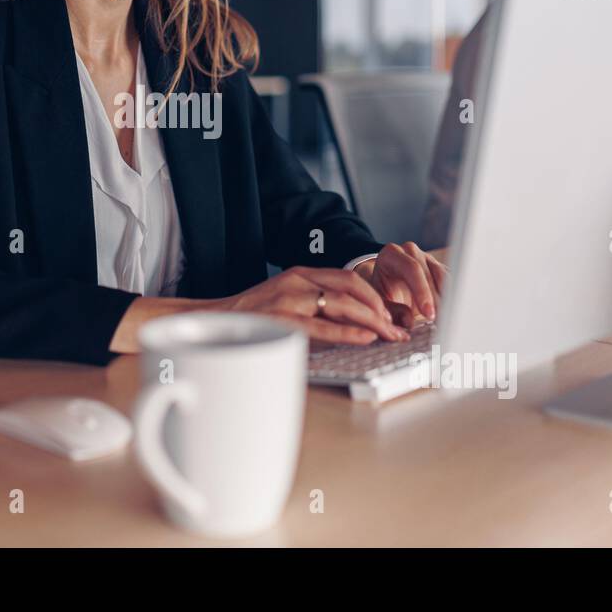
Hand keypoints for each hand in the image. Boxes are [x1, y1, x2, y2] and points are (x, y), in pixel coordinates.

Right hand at [220, 266, 410, 344]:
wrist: (213, 319)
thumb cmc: (252, 315)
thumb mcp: (287, 300)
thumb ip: (316, 306)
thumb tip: (355, 324)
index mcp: (301, 274)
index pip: (350, 278)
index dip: (376, 296)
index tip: (392, 314)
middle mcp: (298, 281)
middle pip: (353, 288)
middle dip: (381, 309)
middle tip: (398, 328)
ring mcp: (289, 298)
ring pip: (343, 304)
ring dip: (373, 321)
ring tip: (389, 335)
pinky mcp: (281, 319)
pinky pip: (322, 326)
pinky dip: (348, 332)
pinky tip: (365, 338)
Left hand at [356, 242, 446, 329]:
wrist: (387, 287)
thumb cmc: (381, 293)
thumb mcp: (378, 302)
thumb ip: (390, 311)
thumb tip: (408, 321)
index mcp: (392, 254)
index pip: (412, 269)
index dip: (422, 292)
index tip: (428, 313)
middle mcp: (411, 252)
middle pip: (431, 273)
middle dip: (437, 300)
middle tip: (441, 321)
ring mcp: (427, 259)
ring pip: (445, 278)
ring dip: (448, 300)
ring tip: (446, 320)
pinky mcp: (440, 269)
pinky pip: (452, 282)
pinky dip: (453, 299)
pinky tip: (450, 314)